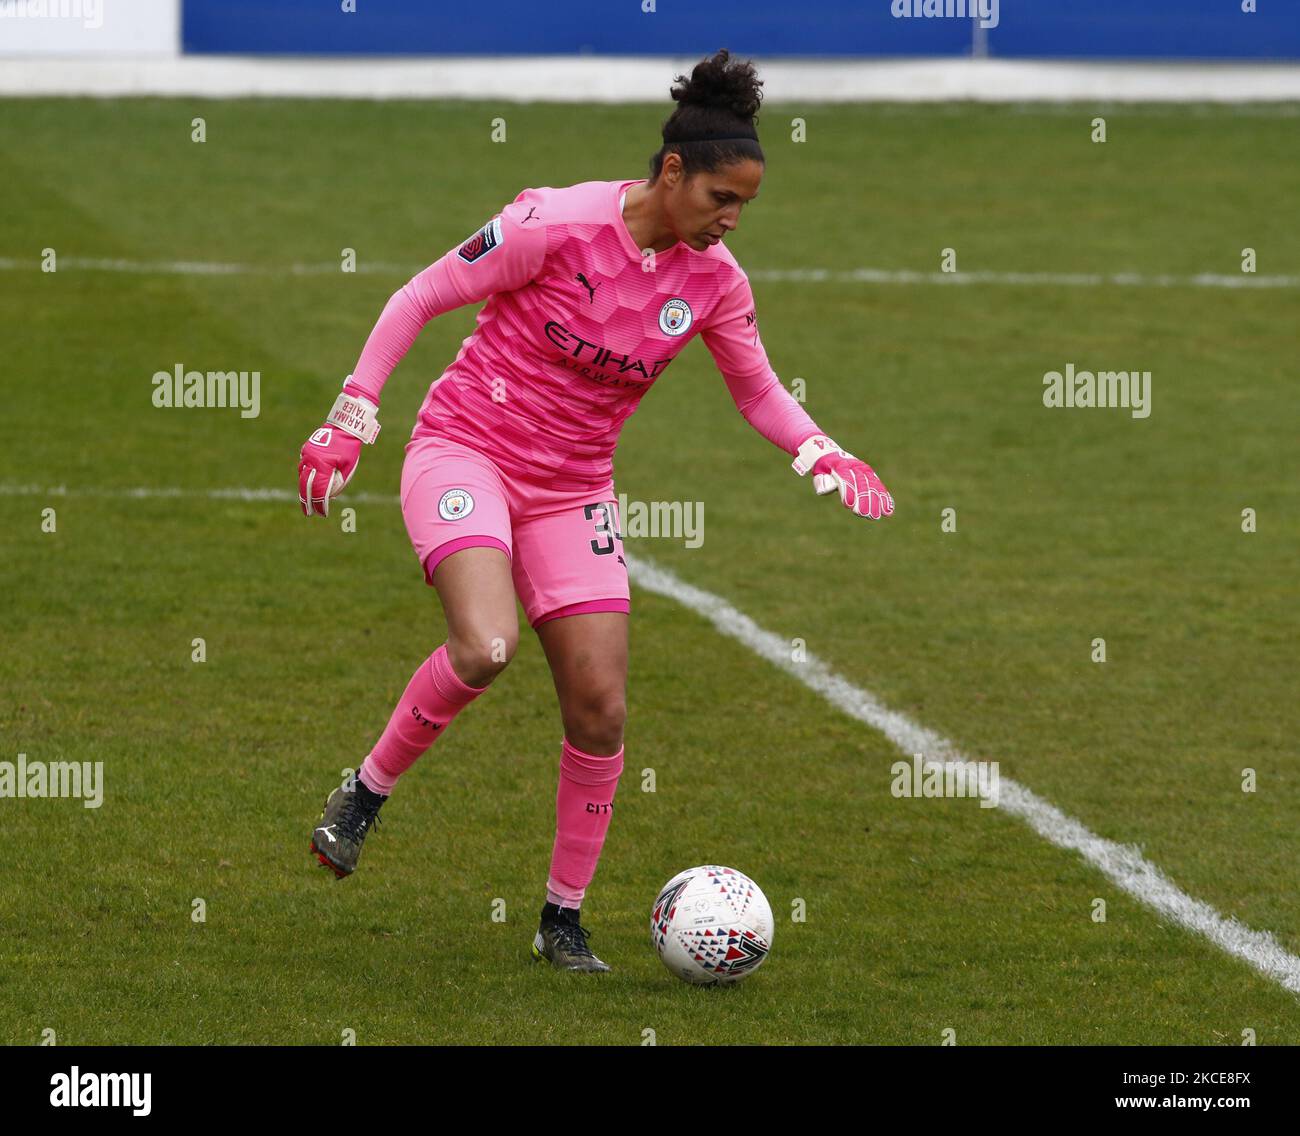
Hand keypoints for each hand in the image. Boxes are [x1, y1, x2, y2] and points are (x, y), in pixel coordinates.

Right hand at [298, 381, 380, 517]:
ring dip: (304, 489)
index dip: (320, 504)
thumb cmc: (350, 448)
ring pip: (302, 476)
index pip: (320, 490)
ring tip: (307, 502)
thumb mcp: (348, 468)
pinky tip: (308, 485)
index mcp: (323, 465)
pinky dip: (305, 476)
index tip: (321, 514)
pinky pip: (303, 466)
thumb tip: (329, 496)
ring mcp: (307, 454)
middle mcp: (311, 460)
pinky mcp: (306, 449)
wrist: (344, 425)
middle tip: (308, 513)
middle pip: (306, 485)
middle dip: (307, 501)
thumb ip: (338, 482)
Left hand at [792, 433, 893, 520]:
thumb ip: (822, 481)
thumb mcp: (819, 472)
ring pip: (873, 486)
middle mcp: (855, 467)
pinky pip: (879, 487)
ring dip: (876, 502)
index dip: (848, 492)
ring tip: (877, 516)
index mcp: (841, 465)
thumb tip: (828, 489)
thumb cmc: (824, 468)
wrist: (832, 454)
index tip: (850, 505)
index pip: (846, 479)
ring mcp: (865, 471)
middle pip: (861, 484)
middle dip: (864, 500)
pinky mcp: (871, 476)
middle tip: (865, 514)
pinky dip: (884, 498)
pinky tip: (888, 510)